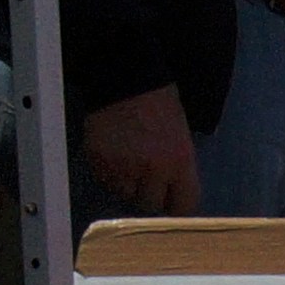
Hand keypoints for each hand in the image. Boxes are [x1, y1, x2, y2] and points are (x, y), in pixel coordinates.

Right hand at [78, 86, 196, 216]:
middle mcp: (153, 170)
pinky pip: (105, 181)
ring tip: (127, 161)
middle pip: (151, 204)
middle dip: (149, 193)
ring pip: (125, 194)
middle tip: (146, 176)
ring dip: (127, 184)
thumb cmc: (159, 103)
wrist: (125, 78)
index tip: (171, 203)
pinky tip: (113, 154)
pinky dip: (109, 173)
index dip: (176, 205)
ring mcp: (124, 168)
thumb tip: (173, 193)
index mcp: (180, 162)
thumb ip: (178, 168)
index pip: (183, 205)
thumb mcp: (181, 136)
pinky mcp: (100, 163)